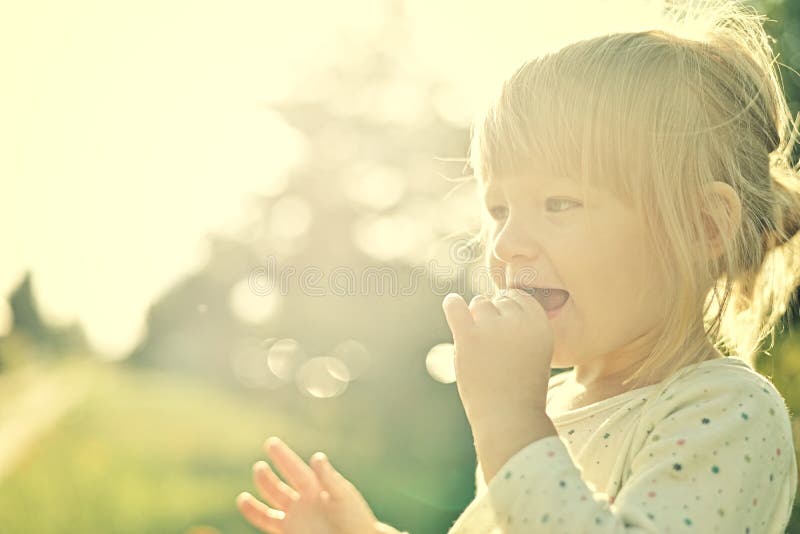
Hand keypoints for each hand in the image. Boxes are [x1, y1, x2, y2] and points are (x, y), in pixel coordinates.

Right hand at [236, 436, 379, 533]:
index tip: (270, 443)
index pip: (295, 469)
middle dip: (266, 477)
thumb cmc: (355, 517)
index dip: (283, 456)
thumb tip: (316, 457)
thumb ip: (329, 478)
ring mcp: (295, 517)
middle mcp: (302, 500)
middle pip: (279, 486)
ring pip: (270, 503)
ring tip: (243, 495)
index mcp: (315, 487)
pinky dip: (255, 512)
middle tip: (259, 467)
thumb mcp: (344, 496)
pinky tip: (244, 501)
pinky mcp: (289, 531)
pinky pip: (267, 521)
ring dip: (259, 493)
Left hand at [441, 288, 553, 426]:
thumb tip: (494, 300)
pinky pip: (455, 307)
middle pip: (499, 300)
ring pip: (479, 303)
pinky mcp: (469, 337)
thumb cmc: (521, 387)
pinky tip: (452, 303)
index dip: (510, 310)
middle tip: (495, 349)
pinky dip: (452, 304)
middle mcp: (519, 321)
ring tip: (482, 348)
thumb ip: (523, 325)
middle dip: (494, 317)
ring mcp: (493, 328)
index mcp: (540, 324)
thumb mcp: (536, 351)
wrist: (508, 417)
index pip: (521, 297)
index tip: (506, 329)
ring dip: (476, 319)